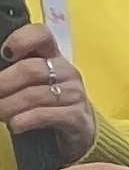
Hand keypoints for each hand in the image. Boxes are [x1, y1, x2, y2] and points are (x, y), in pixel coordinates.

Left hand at [0, 25, 96, 166]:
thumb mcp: (34, 82)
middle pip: (30, 70)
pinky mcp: (77, 117)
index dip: (20, 40)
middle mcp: (66, 72)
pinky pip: (44, 115)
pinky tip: (15, 125)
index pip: (41, 35)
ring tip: (0, 113)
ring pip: (34, 95)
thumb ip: (17, 70)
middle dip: (3, 84)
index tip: (4, 54)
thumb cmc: (50, 104)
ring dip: (9, 106)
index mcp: (53, 56)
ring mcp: (74, 94)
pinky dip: (23, 120)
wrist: (80, 134)